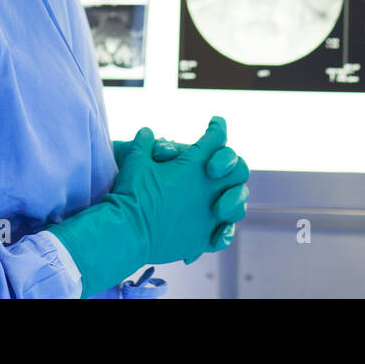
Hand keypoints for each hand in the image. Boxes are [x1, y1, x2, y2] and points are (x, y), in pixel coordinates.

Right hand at [50, 117, 248, 296]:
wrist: (125, 233)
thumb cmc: (130, 194)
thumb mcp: (135, 161)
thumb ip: (144, 144)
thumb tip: (146, 132)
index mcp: (194, 165)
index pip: (216, 138)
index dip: (217, 128)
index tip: (216, 124)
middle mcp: (208, 188)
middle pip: (238, 169)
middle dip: (231, 164)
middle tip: (218, 166)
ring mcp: (209, 215)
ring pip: (238, 203)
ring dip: (233, 197)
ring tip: (221, 200)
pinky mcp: (202, 239)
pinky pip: (223, 235)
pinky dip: (223, 230)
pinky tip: (219, 228)